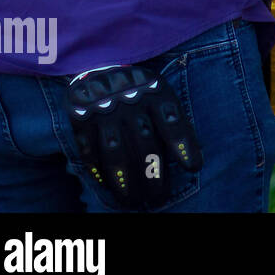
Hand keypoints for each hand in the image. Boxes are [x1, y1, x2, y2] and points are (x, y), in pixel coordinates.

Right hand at [66, 64, 202, 208]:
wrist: (100, 73)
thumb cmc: (142, 92)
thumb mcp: (161, 93)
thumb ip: (173, 121)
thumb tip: (193, 158)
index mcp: (156, 93)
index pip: (173, 123)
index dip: (184, 146)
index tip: (194, 167)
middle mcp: (131, 102)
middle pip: (145, 145)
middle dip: (154, 175)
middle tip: (158, 197)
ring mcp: (105, 112)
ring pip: (116, 154)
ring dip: (125, 182)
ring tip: (133, 201)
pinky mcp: (81, 121)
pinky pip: (90, 153)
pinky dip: (99, 174)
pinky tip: (109, 188)